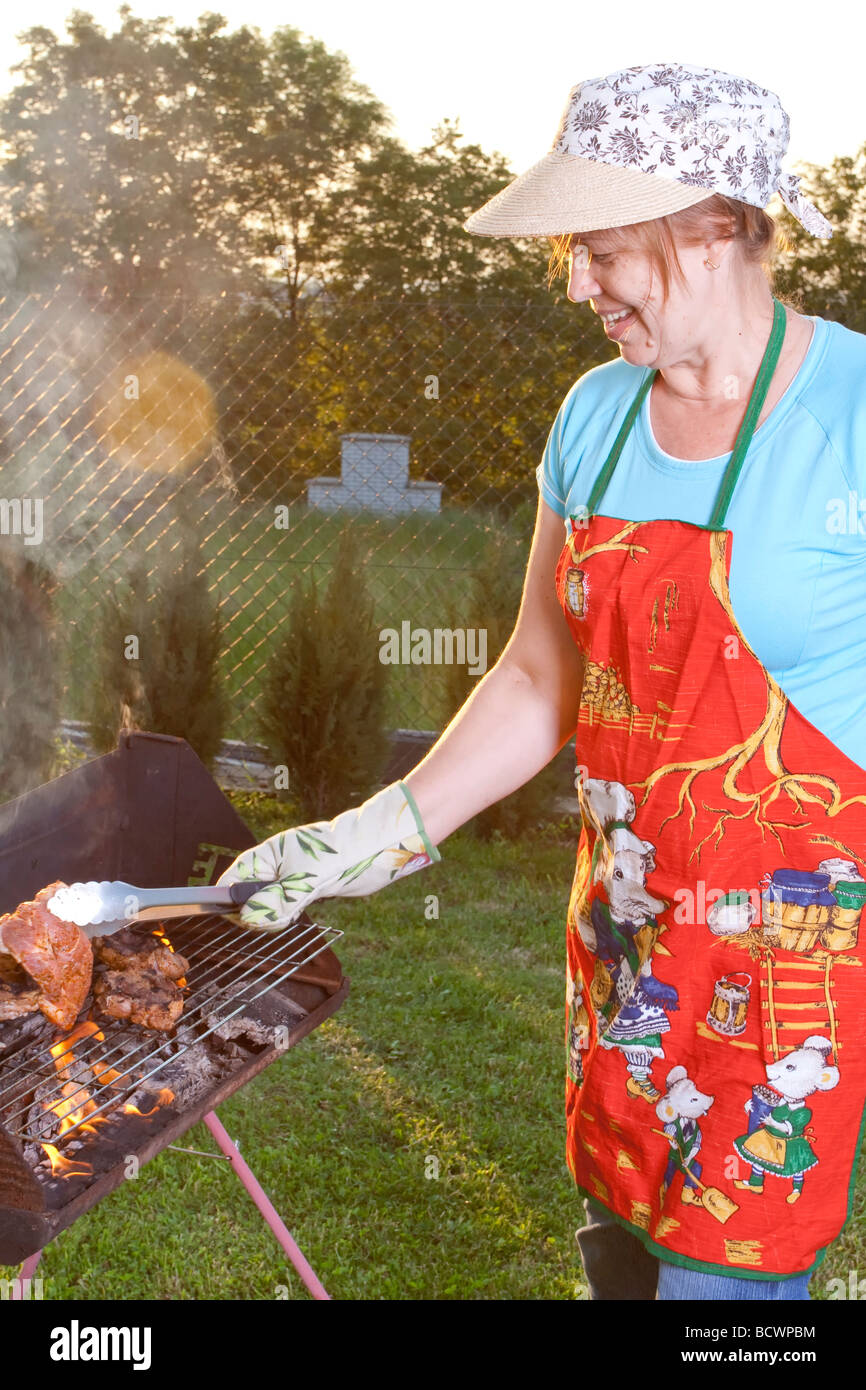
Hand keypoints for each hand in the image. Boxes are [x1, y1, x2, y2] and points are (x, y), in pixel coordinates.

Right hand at [217, 781, 439, 929]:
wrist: (380, 848)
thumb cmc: (343, 853)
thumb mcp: (306, 880)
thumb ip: (277, 900)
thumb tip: (249, 918)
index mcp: (271, 852)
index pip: (236, 874)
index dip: (228, 895)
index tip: (224, 915)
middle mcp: (279, 864)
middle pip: (250, 892)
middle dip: (251, 909)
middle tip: (262, 922)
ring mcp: (294, 876)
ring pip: (270, 902)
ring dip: (271, 914)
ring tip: (280, 919)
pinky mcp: (310, 888)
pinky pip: (288, 905)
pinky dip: (286, 915)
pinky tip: (290, 919)